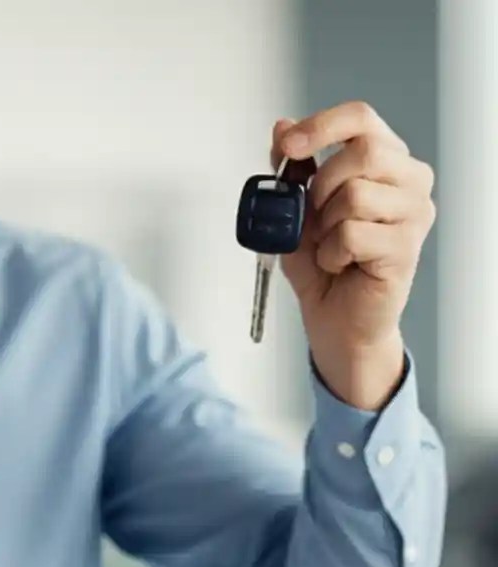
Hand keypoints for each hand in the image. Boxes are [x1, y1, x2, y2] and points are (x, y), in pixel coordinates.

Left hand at [271, 101, 436, 410]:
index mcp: (385, 160)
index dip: (321, 126)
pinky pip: (353, 234)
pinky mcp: (407, 248)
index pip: (362, 118)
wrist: (334, 317)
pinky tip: (340, 264)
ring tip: (330, 245)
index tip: (288, 145)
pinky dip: (331, 253)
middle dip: (321, 185)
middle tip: (314, 215)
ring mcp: (415, 214)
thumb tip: (282, 126)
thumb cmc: (321, 261)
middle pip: (364, 151)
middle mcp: (410, 181)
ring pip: (355, 195)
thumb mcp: (294, 207)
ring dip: (325, 225)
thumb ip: (291, 168)